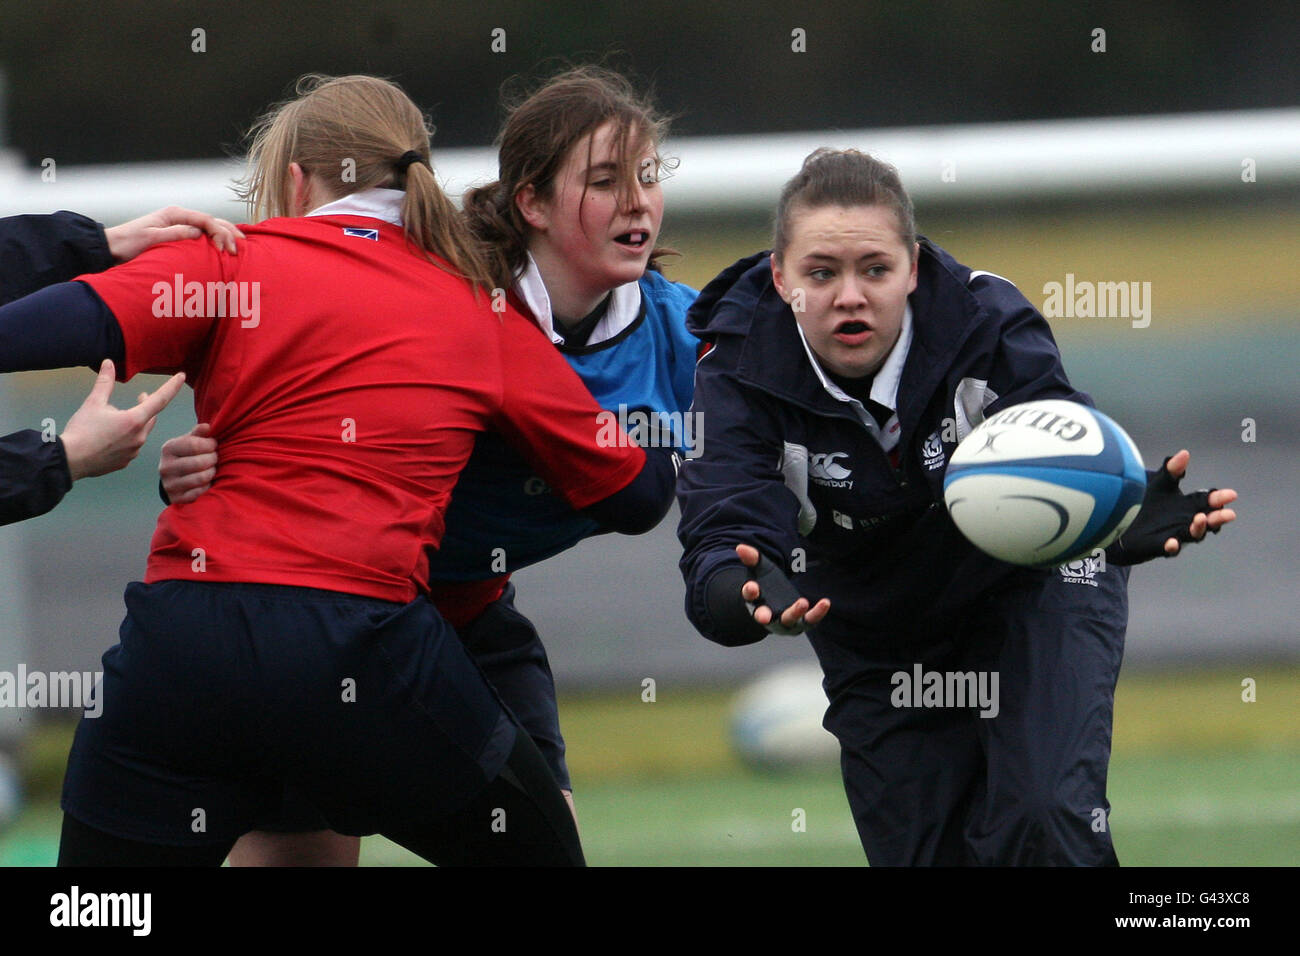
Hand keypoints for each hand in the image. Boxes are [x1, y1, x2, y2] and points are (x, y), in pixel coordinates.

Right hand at [60, 360, 185, 480]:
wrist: (69, 460)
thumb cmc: (82, 430)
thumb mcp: (93, 403)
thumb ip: (104, 383)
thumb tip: (108, 363)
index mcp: (134, 420)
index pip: (160, 399)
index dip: (172, 386)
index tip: (182, 376)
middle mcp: (139, 437)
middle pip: (151, 417)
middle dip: (148, 405)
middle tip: (141, 396)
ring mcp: (134, 451)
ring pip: (141, 432)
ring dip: (135, 423)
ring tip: (117, 418)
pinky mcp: (126, 462)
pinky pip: (131, 446)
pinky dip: (126, 438)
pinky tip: (112, 437)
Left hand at [105, 206, 244, 261]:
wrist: (112, 248)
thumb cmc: (129, 243)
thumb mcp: (152, 238)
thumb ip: (176, 234)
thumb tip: (199, 233)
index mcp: (175, 214)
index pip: (206, 220)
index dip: (220, 233)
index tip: (227, 249)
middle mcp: (179, 217)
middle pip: (212, 221)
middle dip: (229, 233)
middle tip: (242, 247)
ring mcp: (180, 226)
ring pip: (210, 228)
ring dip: (225, 236)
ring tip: (240, 246)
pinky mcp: (179, 236)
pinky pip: (203, 236)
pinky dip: (216, 241)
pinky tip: (225, 247)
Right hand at [159, 423, 218, 503]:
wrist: (174, 479)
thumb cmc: (187, 455)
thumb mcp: (189, 441)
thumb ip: (198, 434)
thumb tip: (207, 426)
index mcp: (169, 449)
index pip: (195, 445)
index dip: (210, 445)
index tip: (214, 445)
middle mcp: (165, 466)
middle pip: (199, 463)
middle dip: (213, 459)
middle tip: (215, 459)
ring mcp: (169, 484)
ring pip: (201, 478)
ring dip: (212, 473)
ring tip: (212, 469)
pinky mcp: (176, 498)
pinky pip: (199, 493)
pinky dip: (207, 487)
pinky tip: (207, 482)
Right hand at [736, 543, 829, 632]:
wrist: (779, 602)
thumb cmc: (766, 584)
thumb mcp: (760, 568)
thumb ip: (752, 558)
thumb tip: (740, 547)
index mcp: (754, 602)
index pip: (749, 598)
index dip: (750, 592)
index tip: (752, 586)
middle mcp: (768, 616)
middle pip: (764, 617)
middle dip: (763, 616)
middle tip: (763, 617)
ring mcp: (785, 621)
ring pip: (789, 620)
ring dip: (795, 612)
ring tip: (803, 602)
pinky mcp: (801, 622)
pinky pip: (810, 620)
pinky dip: (817, 613)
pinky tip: (825, 602)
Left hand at [1106, 449, 1238, 565]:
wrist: (1127, 525)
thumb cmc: (1150, 504)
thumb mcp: (1161, 484)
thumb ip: (1172, 470)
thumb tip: (1184, 453)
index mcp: (1191, 506)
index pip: (1209, 501)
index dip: (1219, 498)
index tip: (1231, 495)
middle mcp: (1188, 522)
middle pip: (1208, 521)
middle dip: (1218, 517)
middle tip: (1228, 514)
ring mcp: (1177, 535)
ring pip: (1193, 535)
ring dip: (1199, 528)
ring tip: (1200, 519)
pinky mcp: (1162, 546)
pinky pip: (1170, 549)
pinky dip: (1173, 547)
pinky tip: (1172, 543)